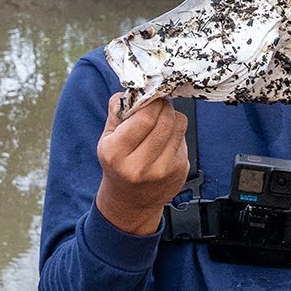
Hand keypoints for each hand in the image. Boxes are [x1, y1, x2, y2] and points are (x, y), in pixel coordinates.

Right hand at [95, 94, 189, 235]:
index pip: (144, 117)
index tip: (151, 96)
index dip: (152, 101)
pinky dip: (176, 133)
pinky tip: (165, 140)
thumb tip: (136, 90)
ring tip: (162, 120)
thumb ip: (118, 110)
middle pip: (165, 120)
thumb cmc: (118, 163)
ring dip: (172, 116)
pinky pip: (183, 138)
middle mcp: (139, 165)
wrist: (130, 200)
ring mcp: (162, 170)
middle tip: (159, 105)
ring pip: (179, 126)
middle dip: (164, 106)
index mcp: (116, 152)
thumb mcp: (107, 137)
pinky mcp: (179, 171)